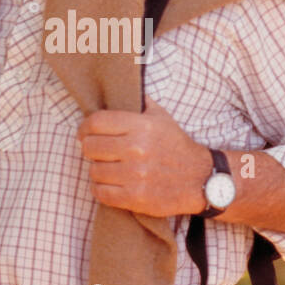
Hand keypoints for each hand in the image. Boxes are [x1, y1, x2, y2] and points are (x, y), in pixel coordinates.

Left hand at [77, 100, 211, 216]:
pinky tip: (109, 184)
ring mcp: (136, 175)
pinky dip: (101, 189)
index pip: (96, 122)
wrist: (201, 179)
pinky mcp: (136, 197)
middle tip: (96, 152)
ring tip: (106, 169)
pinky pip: (101, 193)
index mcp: (141, 126)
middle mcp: (137, 149)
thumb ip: (140, 102)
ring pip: (94, 171)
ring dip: (97, 170)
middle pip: (90, 147)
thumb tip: (122, 86)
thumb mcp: (162, 117)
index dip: (84, 128)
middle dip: (89, 149)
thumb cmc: (176, 146)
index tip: (83, 133)